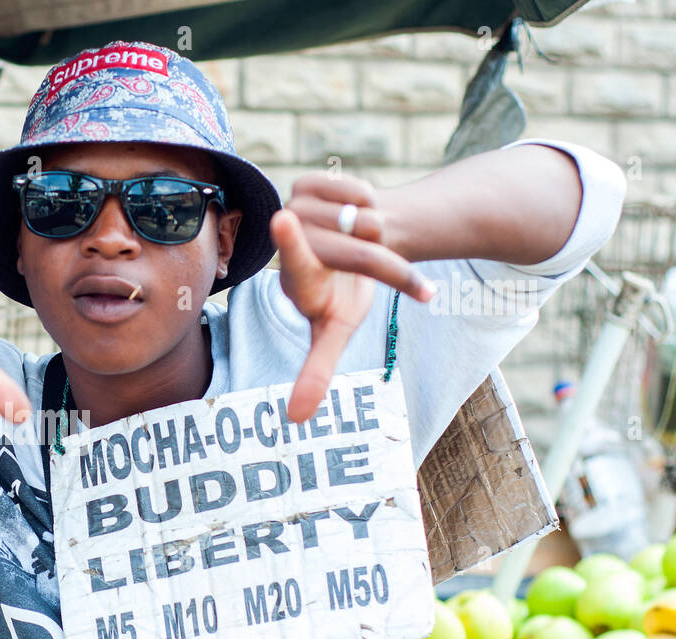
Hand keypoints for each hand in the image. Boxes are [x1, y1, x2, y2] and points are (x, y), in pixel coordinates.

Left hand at [272, 173, 434, 422]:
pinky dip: (368, 203)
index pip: (296, 261)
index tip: (283, 220)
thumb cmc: (342, 297)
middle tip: (381, 271)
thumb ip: (316, 370)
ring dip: (376, 231)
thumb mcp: (336, 332)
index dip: (291, 242)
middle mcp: (287, 242)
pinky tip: (353, 216)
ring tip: (359, 241)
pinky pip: (360, 189)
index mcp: (297, 278)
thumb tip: (296, 420)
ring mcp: (295, 205)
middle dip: (392, 267)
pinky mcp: (308, 181)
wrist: (351, 252)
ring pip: (366, 216)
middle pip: (365, 250)